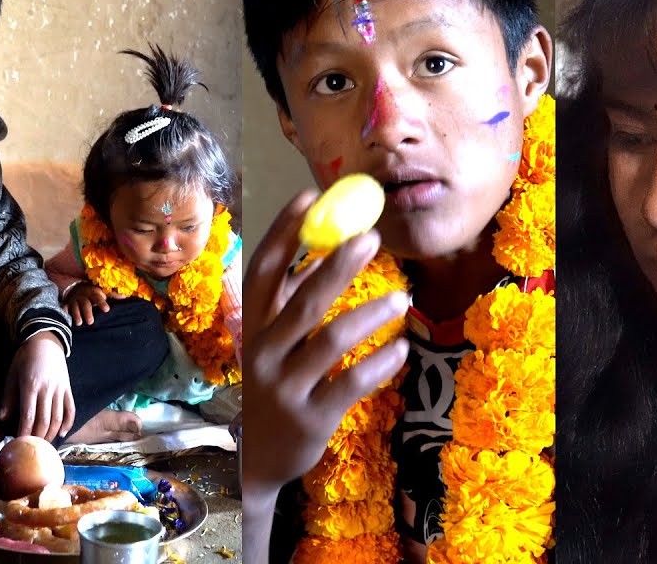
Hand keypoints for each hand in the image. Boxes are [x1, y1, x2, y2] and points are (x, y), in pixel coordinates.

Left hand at [1, 331, 75, 439]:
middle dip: (37, 438)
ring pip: (58, 418)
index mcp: (30, 386)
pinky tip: (61, 433)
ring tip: (44, 445)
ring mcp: (59, 389)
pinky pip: (70, 409)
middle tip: (31, 449)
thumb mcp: (12, 376)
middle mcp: (47, 389)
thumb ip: (8, 398)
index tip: (18, 444)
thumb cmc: (25, 359)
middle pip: (44, 421)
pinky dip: (68, 423)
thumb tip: (2, 418)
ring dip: (51, 434)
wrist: (45, 341)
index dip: (24, 433)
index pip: (28, 417)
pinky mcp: (67, 389)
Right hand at [64, 282, 118, 325]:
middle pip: (86, 304)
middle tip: (90, 322)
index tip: (107, 310)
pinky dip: (64, 312)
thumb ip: (112, 295)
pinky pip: (64, 308)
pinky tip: (65, 318)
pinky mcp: (67, 304)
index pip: (98, 298)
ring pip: (75, 307)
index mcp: (94, 293)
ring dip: (76, 315)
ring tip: (79, 323)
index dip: (102, 303)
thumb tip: (124, 297)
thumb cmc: (93, 293)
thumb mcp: (102, 292)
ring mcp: (75, 300)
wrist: (76, 287)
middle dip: (88, 313)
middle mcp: (84, 297)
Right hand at [241, 191, 408, 561]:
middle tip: (373, 237)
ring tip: (402, 297)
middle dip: (337, 266)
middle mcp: (264, 353)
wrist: (262, 459)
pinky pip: (350, 385)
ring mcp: (286, 387)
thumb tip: (326, 247)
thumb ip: (292, 300)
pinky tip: (402, 350)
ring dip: (369, 316)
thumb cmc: (277, 383)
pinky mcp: (312, 418)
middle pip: (301, 301)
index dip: (284, 232)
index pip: (264, 270)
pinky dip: (378, 365)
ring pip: (330, 342)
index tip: (311, 197)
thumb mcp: (274, 342)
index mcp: (254, 325)